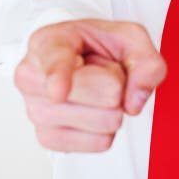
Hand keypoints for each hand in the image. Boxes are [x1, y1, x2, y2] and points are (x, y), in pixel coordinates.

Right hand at [14, 19, 166, 151]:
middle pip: (102, 95)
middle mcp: (32, 76)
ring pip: (103, 122)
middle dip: (117, 84)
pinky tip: (91, 108)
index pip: (55, 61)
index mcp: (49, 42)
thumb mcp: (129, 36)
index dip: (59, 76)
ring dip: (112, 106)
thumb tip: (134, 101)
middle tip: (101, 71)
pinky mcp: (47, 138)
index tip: (58, 91)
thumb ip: (145, 60)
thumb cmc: (96, 45)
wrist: (80, 58)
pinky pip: (99, 142)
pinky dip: (106, 128)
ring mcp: (35, 110)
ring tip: (95, 87)